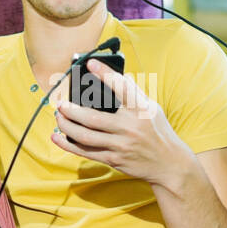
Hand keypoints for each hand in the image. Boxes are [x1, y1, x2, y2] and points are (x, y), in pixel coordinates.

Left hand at [50, 58, 190, 188]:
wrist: (169, 164)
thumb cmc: (159, 132)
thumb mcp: (153, 109)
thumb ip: (135, 94)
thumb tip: (119, 77)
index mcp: (140, 110)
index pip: (121, 87)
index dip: (104, 73)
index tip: (89, 63)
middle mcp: (130, 127)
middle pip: (93, 118)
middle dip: (71, 110)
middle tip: (60, 103)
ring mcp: (121, 145)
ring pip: (86, 136)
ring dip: (67, 126)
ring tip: (58, 116)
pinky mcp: (114, 159)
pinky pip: (86, 152)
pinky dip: (68, 144)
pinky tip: (57, 136)